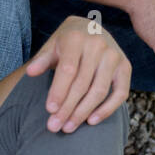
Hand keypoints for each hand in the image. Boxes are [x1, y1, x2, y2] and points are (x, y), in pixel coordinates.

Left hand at [25, 15, 130, 133]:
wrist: (90, 27)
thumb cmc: (67, 42)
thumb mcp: (52, 45)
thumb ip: (42, 60)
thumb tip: (29, 72)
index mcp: (76, 38)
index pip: (68, 70)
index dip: (59, 91)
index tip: (50, 110)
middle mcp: (97, 45)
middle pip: (82, 84)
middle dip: (67, 108)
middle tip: (55, 126)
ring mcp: (114, 55)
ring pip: (99, 91)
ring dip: (83, 112)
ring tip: (68, 127)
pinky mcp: (125, 66)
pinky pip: (120, 93)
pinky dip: (107, 109)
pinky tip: (91, 121)